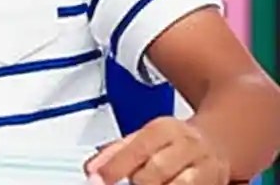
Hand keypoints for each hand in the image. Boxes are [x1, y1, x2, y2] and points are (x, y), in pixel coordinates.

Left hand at [85, 117, 228, 184]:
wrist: (215, 142)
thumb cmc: (172, 141)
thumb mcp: (142, 137)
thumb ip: (115, 152)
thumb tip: (91, 169)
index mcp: (166, 129)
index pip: (137, 148)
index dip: (115, 166)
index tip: (98, 179)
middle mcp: (188, 146)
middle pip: (158, 169)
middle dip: (139, 182)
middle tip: (126, 184)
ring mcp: (206, 167)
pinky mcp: (217, 182)